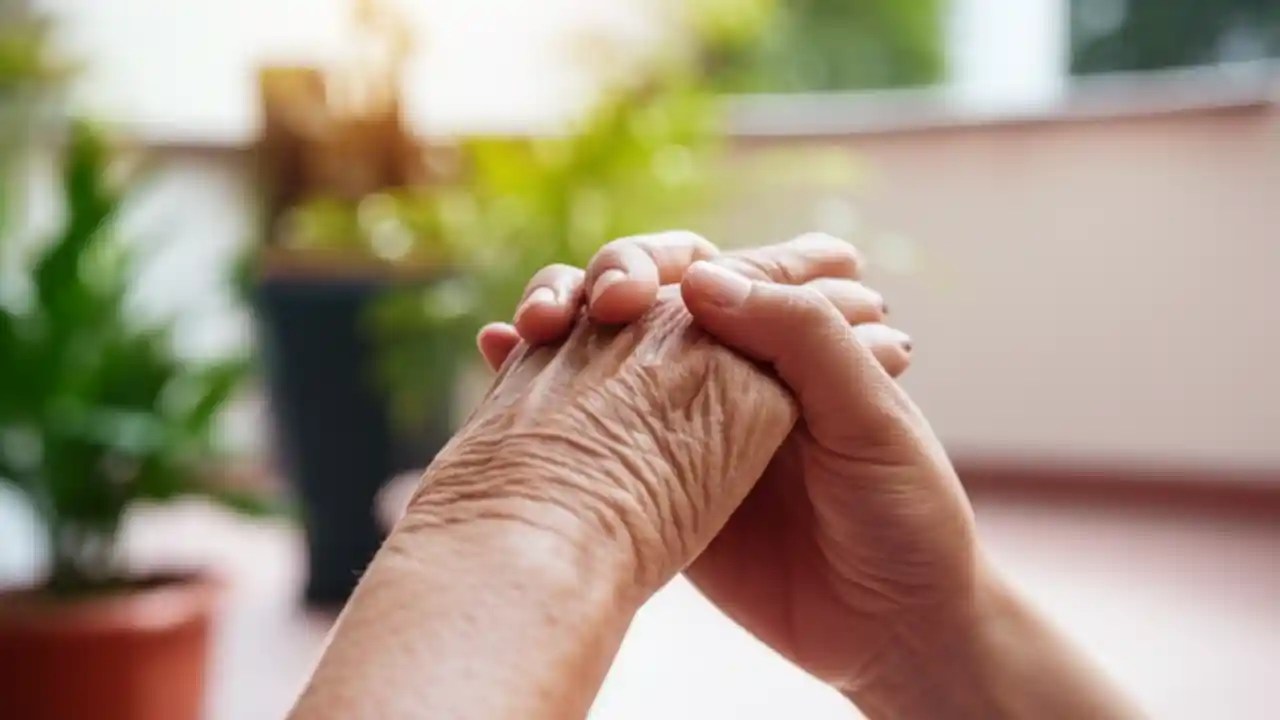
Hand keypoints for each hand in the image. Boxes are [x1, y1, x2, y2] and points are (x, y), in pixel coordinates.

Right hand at [475, 231, 955, 692]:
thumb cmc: (905, 512)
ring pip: (614, 351)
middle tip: (596, 305)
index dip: (670, 262)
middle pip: (650, 300)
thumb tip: (703, 279)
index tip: (634, 285)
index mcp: (788, 340)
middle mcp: (731, 370)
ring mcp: (687, 426)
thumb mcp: (872, 415)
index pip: (718, 271)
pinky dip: (548, 390)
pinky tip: (503, 363)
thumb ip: (804, 338)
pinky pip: (600, 427)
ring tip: (531, 326)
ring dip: (568, 322)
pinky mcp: (659, 483)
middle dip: (609, 283)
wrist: (891, 629)